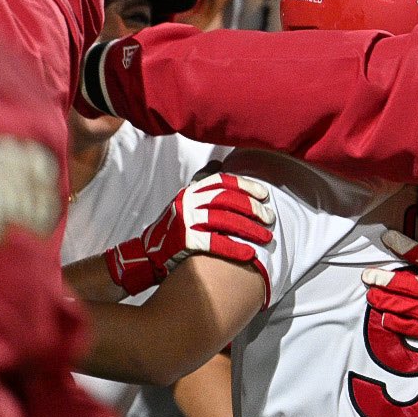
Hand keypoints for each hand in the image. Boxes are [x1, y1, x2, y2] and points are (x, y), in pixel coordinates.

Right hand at [106, 173, 274, 295]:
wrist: (146, 254)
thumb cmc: (173, 227)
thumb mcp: (185, 199)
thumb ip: (202, 183)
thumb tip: (218, 162)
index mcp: (191, 190)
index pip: (223, 181)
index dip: (246, 186)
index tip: (264, 195)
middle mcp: (188, 201)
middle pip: (227, 200)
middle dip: (252, 208)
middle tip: (270, 218)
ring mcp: (185, 220)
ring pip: (224, 220)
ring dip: (249, 229)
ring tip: (266, 237)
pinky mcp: (184, 240)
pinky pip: (215, 242)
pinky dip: (234, 248)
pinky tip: (248, 253)